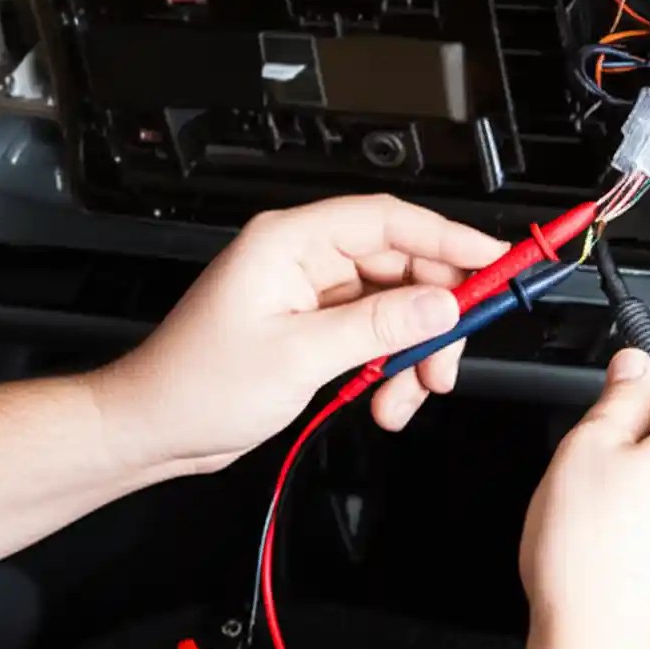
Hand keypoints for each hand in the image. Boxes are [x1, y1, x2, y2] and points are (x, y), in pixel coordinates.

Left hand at [86, 194, 505, 471]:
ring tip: (407, 396)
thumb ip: (377, 327)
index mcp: (291, 242)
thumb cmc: (196, 385)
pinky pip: (377, 335)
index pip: (389, 221)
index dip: (450, 238)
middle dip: (434, 317)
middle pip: (402, 267)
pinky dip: (391, 367)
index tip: (495, 259)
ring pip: (396, 307)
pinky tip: (385, 398)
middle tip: (449, 360)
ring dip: (413, 354)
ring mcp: (312, 294)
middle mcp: (305, 259)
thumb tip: (438, 305)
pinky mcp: (316, 327)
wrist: (153, 428)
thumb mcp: (298, 356)